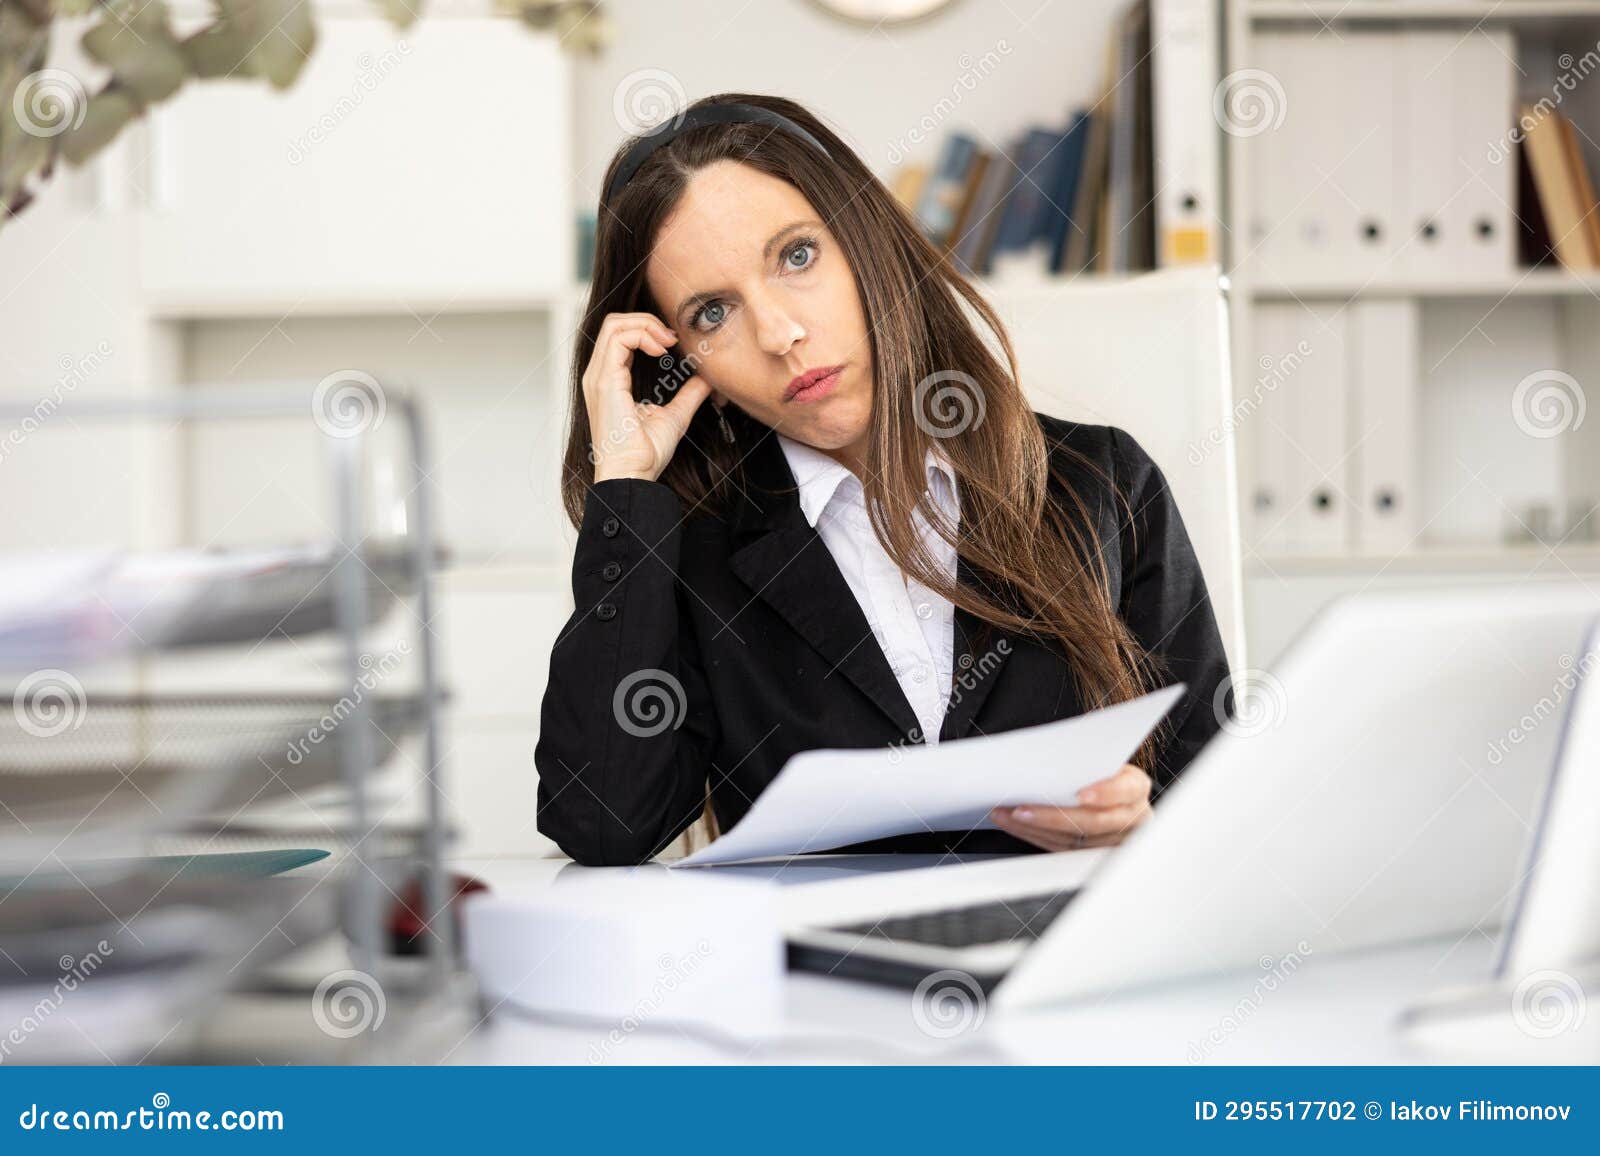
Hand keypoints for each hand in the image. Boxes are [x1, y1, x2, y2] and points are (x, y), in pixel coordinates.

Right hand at [584, 311, 713, 483]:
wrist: (632, 476)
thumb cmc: (645, 454)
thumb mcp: (675, 415)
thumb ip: (689, 393)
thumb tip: (707, 378)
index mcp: (609, 380)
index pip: (620, 336)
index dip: (648, 330)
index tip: (674, 343)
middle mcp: (598, 375)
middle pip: (614, 323)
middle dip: (646, 321)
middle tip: (672, 337)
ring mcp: (598, 377)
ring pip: (613, 324)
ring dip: (645, 325)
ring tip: (668, 341)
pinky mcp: (604, 382)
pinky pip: (618, 339)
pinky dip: (642, 335)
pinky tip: (661, 350)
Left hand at [988, 763, 1152, 850]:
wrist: (1116, 791)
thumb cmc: (1105, 769)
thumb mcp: (1105, 757)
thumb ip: (1088, 757)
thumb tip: (1052, 751)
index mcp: (1135, 788)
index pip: (1124, 791)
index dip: (1105, 793)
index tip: (1081, 793)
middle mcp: (1129, 817)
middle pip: (1093, 823)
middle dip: (1053, 817)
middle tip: (1021, 809)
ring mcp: (1111, 840)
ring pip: (1073, 840)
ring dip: (1035, 828)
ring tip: (1006, 813)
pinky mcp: (1090, 852)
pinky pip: (1061, 848)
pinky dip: (1034, 835)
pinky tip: (1013, 823)